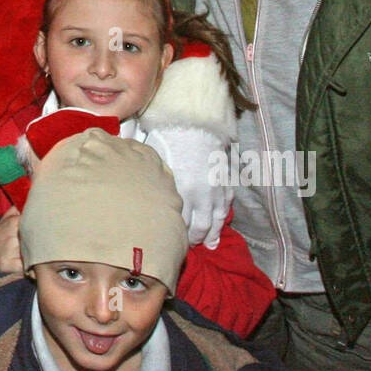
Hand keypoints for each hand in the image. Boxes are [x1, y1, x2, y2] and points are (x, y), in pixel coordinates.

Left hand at [148, 126, 231, 248]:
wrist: (194, 123)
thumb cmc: (169, 138)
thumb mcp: (155, 161)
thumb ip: (154, 181)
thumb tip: (143, 191)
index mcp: (181, 192)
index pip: (178, 222)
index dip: (175, 233)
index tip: (169, 240)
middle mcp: (200, 195)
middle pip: (199, 226)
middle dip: (194, 239)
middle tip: (189, 246)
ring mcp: (216, 190)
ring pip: (216, 220)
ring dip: (212, 234)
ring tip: (210, 244)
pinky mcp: (226, 182)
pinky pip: (227, 205)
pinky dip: (224, 217)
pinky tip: (221, 224)